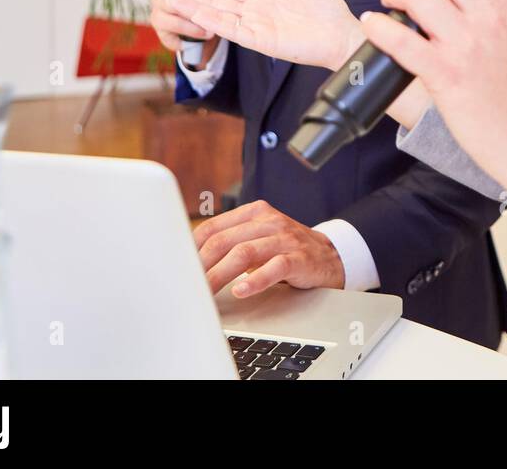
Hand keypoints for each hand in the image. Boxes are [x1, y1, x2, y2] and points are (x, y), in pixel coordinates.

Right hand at [160, 0, 363, 69]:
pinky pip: (234, 30)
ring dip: (196, 9)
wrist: (344, 35)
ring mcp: (257, 29)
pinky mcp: (263, 41)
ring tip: (172, 1)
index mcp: (264, 1)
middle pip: (217, 4)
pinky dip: (216, 23)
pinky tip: (199, 15)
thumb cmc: (330, 13)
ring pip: (220, 16)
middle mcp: (256, 15)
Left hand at [193, 200, 344, 295]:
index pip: (212, 228)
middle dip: (200, 267)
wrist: (331, 256)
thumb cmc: (287, 250)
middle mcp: (268, 221)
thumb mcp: (259, 238)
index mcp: (254, 213)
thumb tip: (188, 263)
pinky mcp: (300, 258)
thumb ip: (230, 243)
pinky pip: (274, 267)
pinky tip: (241, 291)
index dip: (190, 250)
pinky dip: (255, 280)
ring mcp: (285, 238)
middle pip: (223, 241)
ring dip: (219, 276)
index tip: (175, 270)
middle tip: (185, 287)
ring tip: (205, 293)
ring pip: (244, 253)